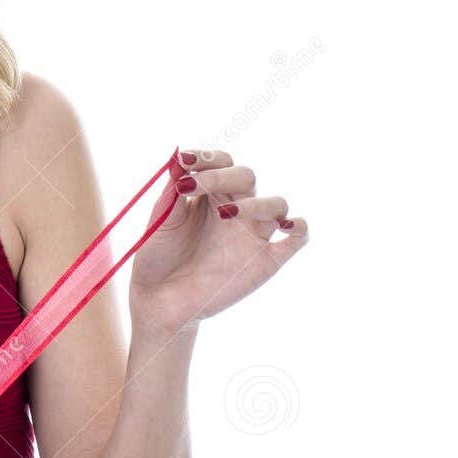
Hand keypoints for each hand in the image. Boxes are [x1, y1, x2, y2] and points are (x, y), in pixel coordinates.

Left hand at [128, 148, 308, 335]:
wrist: (158, 301)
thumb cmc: (158, 258)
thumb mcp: (162, 221)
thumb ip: (173, 191)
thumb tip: (179, 156)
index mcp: (210, 194)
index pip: (221, 163)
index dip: (207, 157)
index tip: (185, 160)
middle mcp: (236, 208)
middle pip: (246, 176)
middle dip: (221, 176)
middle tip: (191, 187)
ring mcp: (253, 234)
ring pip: (276, 204)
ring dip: (256, 202)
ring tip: (225, 213)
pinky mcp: (267, 260)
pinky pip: (298, 238)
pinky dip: (299, 227)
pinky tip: (285, 225)